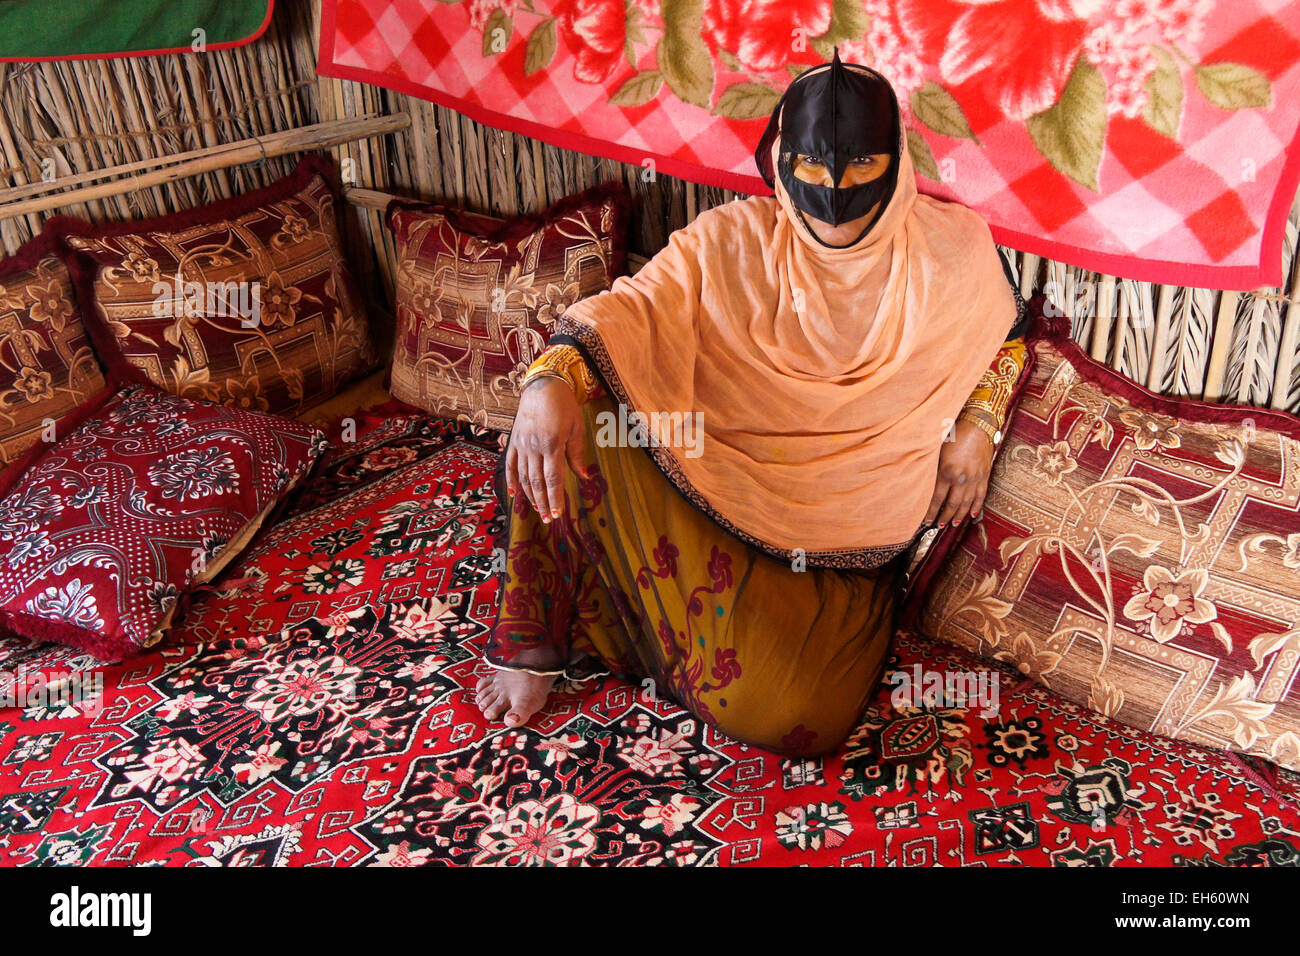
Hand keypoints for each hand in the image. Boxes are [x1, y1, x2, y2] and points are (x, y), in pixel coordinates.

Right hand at [505, 377, 590, 521]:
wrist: (542, 386)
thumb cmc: (564, 406)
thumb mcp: (577, 428)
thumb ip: (577, 455)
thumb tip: (584, 477)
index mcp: (552, 444)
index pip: (553, 479)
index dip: (555, 498)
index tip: (557, 514)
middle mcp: (534, 447)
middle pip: (537, 482)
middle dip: (543, 503)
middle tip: (547, 519)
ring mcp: (521, 444)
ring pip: (523, 476)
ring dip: (530, 495)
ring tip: (537, 510)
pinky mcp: (514, 441)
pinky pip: (510, 464)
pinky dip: (511, 480)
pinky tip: (515, 494)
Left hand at [924, 418, 994, 527]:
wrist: (978, 425)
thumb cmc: (953, 433)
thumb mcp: (937, 450)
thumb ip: (931, 467)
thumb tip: (921, 482)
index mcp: (947, 472)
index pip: (936, 499)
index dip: (931, 512)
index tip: (926, 521)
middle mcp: (962, 479)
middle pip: (952, 504)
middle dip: (944, 517)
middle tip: (938, 526)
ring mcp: (975, 479)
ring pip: (967, 503)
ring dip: (959, 515)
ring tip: (952, 524)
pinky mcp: (985, 475)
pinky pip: (981, 495)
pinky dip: (977, 506)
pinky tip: (972, 514)